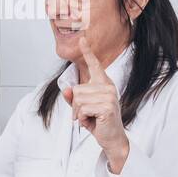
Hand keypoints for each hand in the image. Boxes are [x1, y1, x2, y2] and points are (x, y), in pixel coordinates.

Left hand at [62, 36, 128, 171]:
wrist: (111, 137)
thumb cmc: (98, 121)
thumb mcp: (82, 108)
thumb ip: (73, 99)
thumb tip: (66, 90)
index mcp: (103, 83)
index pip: (94, 65)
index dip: (87, 52)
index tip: (81, 38)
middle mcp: (107, 86)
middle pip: (76, 90)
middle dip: (75, 106)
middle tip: (86, 114)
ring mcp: (109, 96)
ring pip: (77, 100)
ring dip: (78, 113)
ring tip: (89, 118)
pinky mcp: (107, 106)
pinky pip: (82, 109)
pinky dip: (82, 118)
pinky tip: (91, 122)